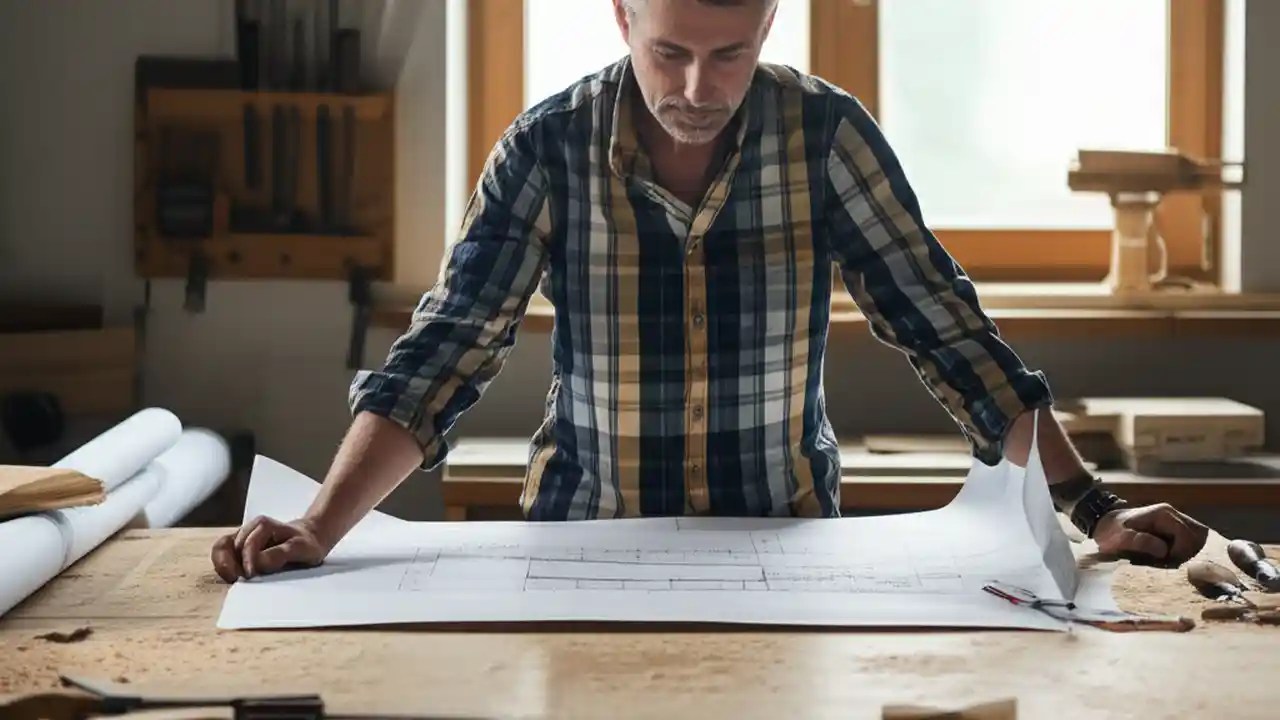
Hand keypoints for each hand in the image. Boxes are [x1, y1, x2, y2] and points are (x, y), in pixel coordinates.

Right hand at [210, 515, 329, 582]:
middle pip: (226, 545)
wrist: (310, 536)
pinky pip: (221, 553)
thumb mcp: (301, 548)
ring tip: (233, 579)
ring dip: (222, 566)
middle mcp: (249, 528)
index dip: (248, 563)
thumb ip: (280, 554)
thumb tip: (256, 564)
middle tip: (237, 581)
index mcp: (264, 525)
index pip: (248, 545)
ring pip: (220, 549)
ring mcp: (242, 536)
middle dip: (228, 565)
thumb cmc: (306, 544)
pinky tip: (233, 576)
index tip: (252, 577)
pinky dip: (222, 566)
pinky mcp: (238, 545)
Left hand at [1094, 503, 1208, 567]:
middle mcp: (1172, 514)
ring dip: (1187, 553)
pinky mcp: (1172, 528)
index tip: (1167, 564)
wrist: (1102, 522)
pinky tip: (1169, 560)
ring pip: (1196, 539)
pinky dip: (1183, 551)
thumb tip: (1163, 550)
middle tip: (1171, 565)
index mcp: (1164, 514)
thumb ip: (1139, 542)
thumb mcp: (1119, 539)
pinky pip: (1188, 541)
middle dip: (1188, 553)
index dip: (1181, 552)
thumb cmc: (1110, 531)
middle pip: (1198, 536)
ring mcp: (1174, 520)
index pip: (1187, 535)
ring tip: (1170, 563)